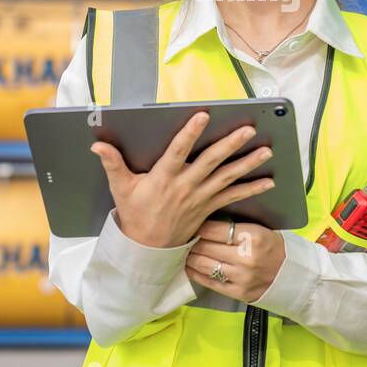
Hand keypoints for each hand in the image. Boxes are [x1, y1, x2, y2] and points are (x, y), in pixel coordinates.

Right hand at [91, 111, 275, 248]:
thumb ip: (112, 163)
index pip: (178, 151)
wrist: (147, 250)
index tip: (203, 116)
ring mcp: (200, 198)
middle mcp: (185, 186)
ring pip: (227, 177)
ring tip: (267, 151)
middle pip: (211, 162)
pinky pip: (233, 197)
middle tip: (248, 129)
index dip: (190, 133)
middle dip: (230, 145)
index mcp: (163, 178)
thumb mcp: (121, 188)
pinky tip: (269, 182)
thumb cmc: (134, 214)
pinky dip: (251, 189)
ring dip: (248, 164)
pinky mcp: (209, 208)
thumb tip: (97, 144)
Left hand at [185, 219, 285, 303]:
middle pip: (205, 246)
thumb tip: (203, 219)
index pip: (214, 229)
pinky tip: (190, 266)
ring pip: (204, 264)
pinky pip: (209, 282)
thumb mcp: (259, 229)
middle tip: (184, 237)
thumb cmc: (272, 246)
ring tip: (185, 251)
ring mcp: (241, 277)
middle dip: (192, 241)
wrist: (292, 274)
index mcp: (252, 236)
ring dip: (191, 257)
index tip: (191, 223)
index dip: (198, 225)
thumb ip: (235, 226)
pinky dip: (196, 273)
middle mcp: (246, 257)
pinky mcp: (238, 293)